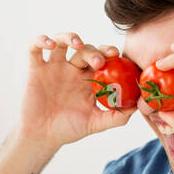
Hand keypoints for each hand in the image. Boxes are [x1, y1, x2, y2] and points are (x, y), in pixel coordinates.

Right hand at [19, 32, 135, 148]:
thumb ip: (115, 117)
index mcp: (88, 79)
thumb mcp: (95, 124)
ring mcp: (54, 67)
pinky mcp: (36, 68)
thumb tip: (137, 108)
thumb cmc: (68, 130)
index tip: (116, 55)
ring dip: (70, 37)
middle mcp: (72, 69)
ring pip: (62, 41)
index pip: (102, 58)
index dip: (109, 52)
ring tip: (77, 44)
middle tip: (99, 61)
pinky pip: (35, 48)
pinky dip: (41, 40)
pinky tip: (50, 44)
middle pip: (85, 49)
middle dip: (93, 50)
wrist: (42, 137)